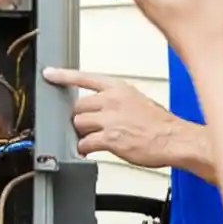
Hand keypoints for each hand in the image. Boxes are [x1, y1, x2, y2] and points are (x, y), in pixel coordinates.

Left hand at [42, 67, 181, 167]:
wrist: (173, 139)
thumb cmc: (159, 124)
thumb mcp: (137, 100)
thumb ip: (115, 101)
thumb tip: (99, 108)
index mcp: (119, 88)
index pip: (85, 77)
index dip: (63, 75)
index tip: (49, 73)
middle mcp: (112, 100)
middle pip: (77, 106)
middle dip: (80, 118)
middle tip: (90, 126)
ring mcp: (110, 119)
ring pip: (78, 124)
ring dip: (82, 133)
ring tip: (94, 138)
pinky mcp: (109, 138)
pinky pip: (84, 143)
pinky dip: (84, 148)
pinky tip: (90, 150)